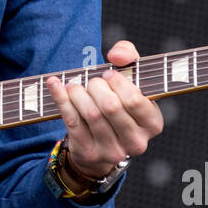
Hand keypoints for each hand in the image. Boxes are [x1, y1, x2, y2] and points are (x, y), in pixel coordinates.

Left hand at [45, 40, 162, 178]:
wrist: (102, 142)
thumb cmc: (119, 102)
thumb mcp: (130, 78)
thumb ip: (129, 56)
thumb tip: (116, 55)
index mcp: (153, 124)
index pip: (135, 101)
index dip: (118, 83)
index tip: (108, 75)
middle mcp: (136, 141)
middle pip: (111, 107)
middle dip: (96, 87)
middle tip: (92, 82)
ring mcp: (112, 151)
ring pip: (91, 114)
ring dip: (78, 93)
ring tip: (74, 86)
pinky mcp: (89, 153)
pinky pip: (72, 122)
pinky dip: (61, 99)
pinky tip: (55, 85)